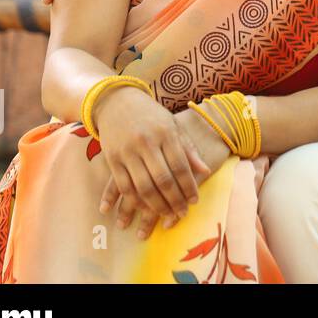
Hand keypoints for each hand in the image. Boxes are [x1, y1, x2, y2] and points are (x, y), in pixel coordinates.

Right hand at [93, 88, 208, 238]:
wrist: (117, 101)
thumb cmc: (151, 115)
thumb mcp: (173, 126)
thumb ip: (188, 149)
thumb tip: (205, 171)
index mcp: (166, 134)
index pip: (180, 166)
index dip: (188, 186)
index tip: (194, 202)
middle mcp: (147, 143)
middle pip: (163, 179)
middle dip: (174, 200)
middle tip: (182, 213)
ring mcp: (127, 152)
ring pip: (143, 186)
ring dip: (155, 206)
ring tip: (165, 216)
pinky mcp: (112, 159)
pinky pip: (123, 185)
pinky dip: (133, 201)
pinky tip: (142, 209)